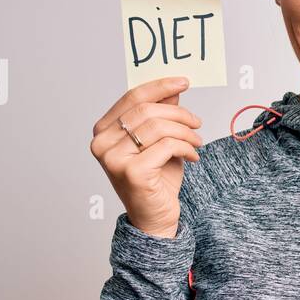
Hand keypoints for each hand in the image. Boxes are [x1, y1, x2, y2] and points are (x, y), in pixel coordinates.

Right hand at [90, 77, 202, 237]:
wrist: (154, 217)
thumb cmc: (155, 179)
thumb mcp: (159, 141)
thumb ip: (161, 114)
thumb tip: (173, 88)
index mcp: (103, 131)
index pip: (133, 97)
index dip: (160, 86)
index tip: (184, 82)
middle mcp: (102, 144)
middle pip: (147, 110)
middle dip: (179, 113)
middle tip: (197, 122)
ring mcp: (114, 158)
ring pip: (159, 127)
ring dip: (186, 132)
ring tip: (197, 142)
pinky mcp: (132, 172)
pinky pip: (167, 146)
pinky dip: (186, 147)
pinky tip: (193, 156)